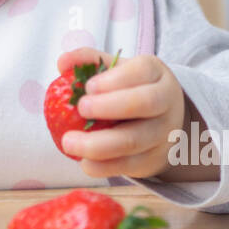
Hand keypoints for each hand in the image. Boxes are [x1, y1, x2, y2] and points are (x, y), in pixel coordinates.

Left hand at [54, 47, 190, 180]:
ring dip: (99, 144)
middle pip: (144, 103)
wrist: (165, 122)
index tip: (88, 86)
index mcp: (155, 73)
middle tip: (80, 108)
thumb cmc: (132, 90)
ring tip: (69, 142)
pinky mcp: (153, 159)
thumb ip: (90, 62)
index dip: (115, 79)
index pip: (142, 71)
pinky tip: (84, 162)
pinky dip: (104, 166)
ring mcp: (163, 133)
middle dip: (109, 106)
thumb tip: (63, 62)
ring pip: (134, 140)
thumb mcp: (118, 70)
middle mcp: (165, 102)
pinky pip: (129, 165)